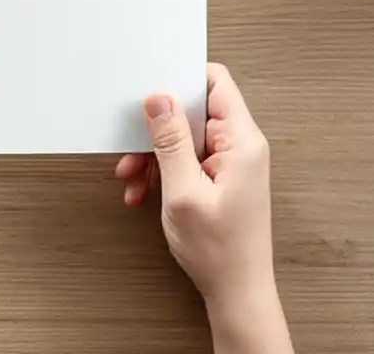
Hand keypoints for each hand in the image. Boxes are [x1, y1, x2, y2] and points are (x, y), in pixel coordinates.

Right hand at [115, 63, 272, 301]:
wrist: (237, 293)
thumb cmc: (219, 251)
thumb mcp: (183, 192)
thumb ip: (170, 142)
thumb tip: (159, 98)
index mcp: (241, 142)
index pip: (216, 83)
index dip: (182, 79)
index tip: (150, 90)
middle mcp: (241, 147)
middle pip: (194, 112)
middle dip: (158, 129)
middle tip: (131, 150)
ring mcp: (231, 163)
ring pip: (185, 138)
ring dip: (155, 155)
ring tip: (133, 179)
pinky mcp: (222, 178)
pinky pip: (187, 160)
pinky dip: (163, 172)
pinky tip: (144, 192)